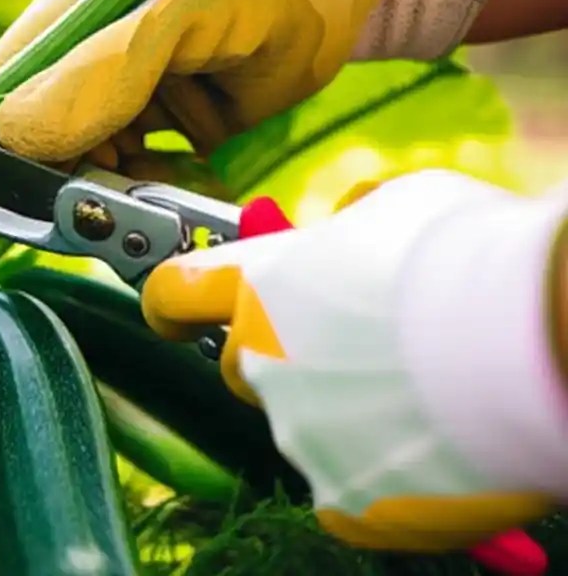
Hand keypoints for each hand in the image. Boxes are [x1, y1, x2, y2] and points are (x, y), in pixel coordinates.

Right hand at [0, 0, 485, 177]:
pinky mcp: (171, 117)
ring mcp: (133, 87)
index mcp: (75, 12)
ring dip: (124, 188)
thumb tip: (16, 138)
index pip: (7, 88)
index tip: (33, 198)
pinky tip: (192, 178)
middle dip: (78, 177)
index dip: (8, 146)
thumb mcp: (176, 17)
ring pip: (95, 162)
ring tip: (166, 189)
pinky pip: (143, 171)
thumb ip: (97, 76)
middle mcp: (93, 53)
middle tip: (120, 204)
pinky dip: (161, 187)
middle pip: (48, 136)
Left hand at [140, 170, 567, 552]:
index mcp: (264, 285)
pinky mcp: (343, 498)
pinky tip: (430, 446)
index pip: (175, 292)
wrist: (540, 340)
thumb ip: (351, 224)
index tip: (171, 313)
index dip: (171, 302)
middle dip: (278, 357)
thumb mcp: (402, 204)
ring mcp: (300, 434)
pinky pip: (345, 486)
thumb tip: (346, 227)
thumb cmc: (474, 255)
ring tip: (422, 392)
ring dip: (341, 412)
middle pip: (239, 365)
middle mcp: (262, 360)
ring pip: (301, 426)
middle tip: (352, 349)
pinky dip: (379, 472)